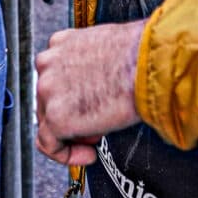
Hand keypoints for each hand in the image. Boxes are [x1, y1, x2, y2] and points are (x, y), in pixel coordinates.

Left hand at [34, 19, 145, 166]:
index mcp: (61, 43)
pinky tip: (89, 154)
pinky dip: (66, 155)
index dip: (71, 98)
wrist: (150, 65)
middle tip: (96, 126)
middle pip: (48, 100)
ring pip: (48, 120)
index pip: (54, 77)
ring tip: (96, 138)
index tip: (88, 109)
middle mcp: (49, 63)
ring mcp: (48, 89)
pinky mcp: (57, 116)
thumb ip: (93, 66)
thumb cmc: (141, 57)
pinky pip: (50, 144)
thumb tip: (98, 86)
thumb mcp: (108, 51)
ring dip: (70, 134)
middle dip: (71, 116)